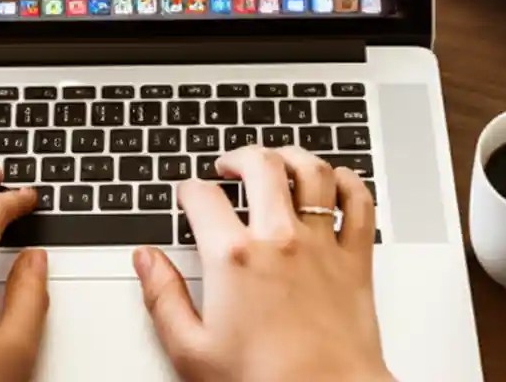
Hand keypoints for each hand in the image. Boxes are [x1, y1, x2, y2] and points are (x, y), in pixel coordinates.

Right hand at [133, 147, 391, 381]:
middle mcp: (278, 239)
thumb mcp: (191, 349)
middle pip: (260, 165)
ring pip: (312, 172)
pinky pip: (359, 203)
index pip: (202, 197)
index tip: (187, 196)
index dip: (188, 190)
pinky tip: (338, 181)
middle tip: (229, 165)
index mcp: (232, 258)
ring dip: (292, 157)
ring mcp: (320, 245)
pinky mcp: (355, 259)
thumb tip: (146, 260)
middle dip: (239, 156)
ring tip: (279, 161)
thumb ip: (162, 297)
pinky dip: (350, 183)